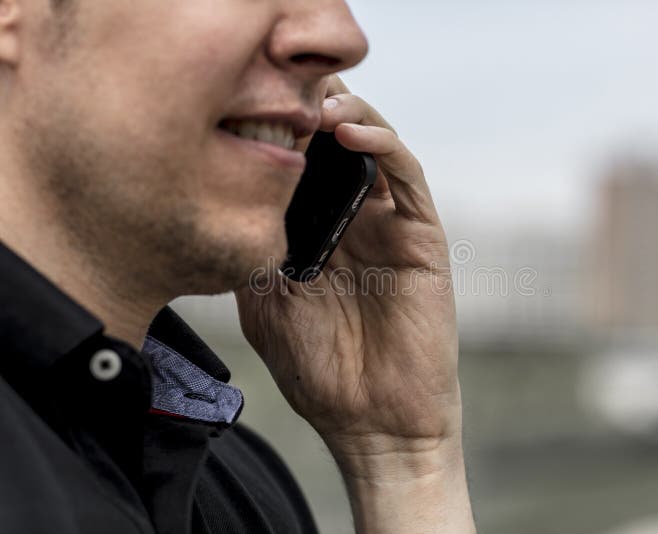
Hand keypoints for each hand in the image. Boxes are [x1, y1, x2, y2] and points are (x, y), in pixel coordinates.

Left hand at [236, 76, 460, 467]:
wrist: (373, 421)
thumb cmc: (322, 372)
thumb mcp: (267, 306)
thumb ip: (253, 252)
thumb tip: (224, 197)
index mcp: (318, 231)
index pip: (302, 161)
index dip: (279, 125)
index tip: (245, 99)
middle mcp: (355, 219)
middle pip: (337, 141)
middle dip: (312, 105)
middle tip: (281, 81)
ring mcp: (390, 224)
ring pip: (375, 145)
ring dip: (347, 114)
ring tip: (314, 104)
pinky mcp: (421, 236)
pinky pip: (406, 177)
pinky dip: (382, 145)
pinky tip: (348, 133)